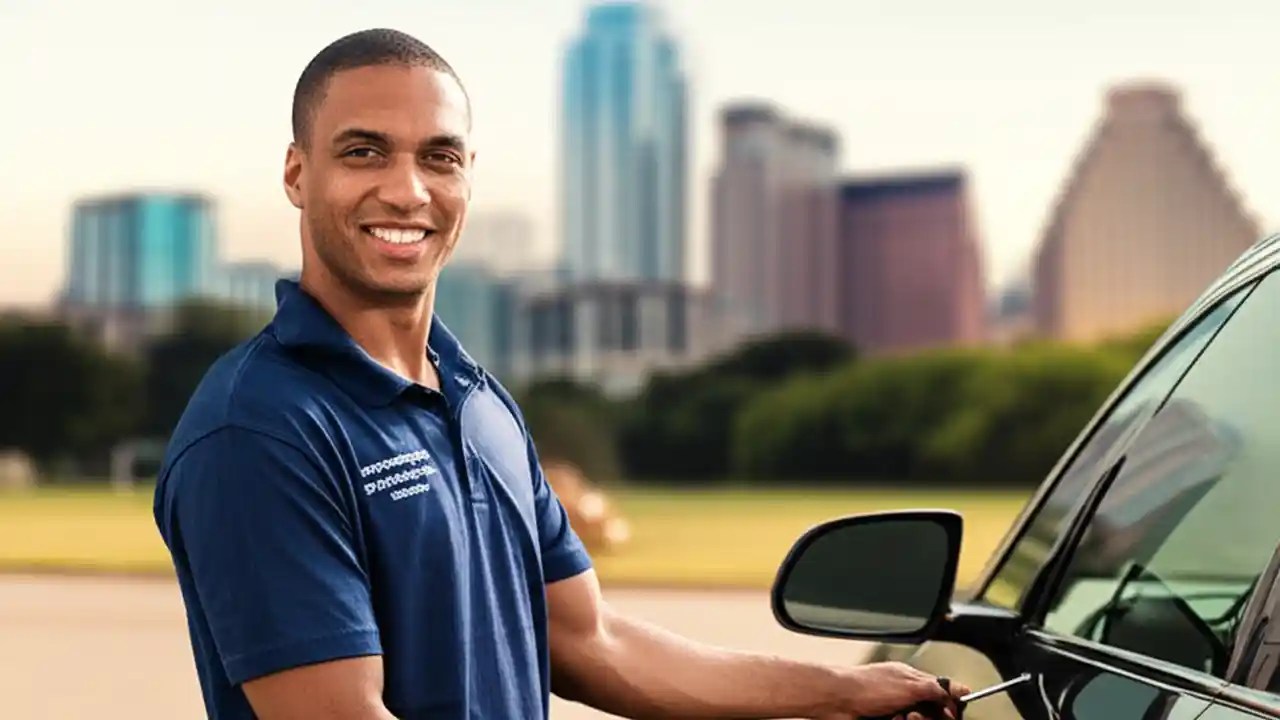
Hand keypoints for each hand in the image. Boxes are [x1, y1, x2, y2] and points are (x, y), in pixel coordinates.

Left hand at [815, 662, 969, 719]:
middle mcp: (903, 693)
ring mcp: (891, 708)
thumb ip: (936, 688)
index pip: (940, 692)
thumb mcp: (909, 686)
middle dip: (928, 717)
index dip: (948, 705)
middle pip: (929, 711)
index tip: (949, 715)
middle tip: (915, 717)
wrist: (835, 700)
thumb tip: (961, 688)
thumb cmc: (866, 687)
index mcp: (911, 678)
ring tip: (900, 719)